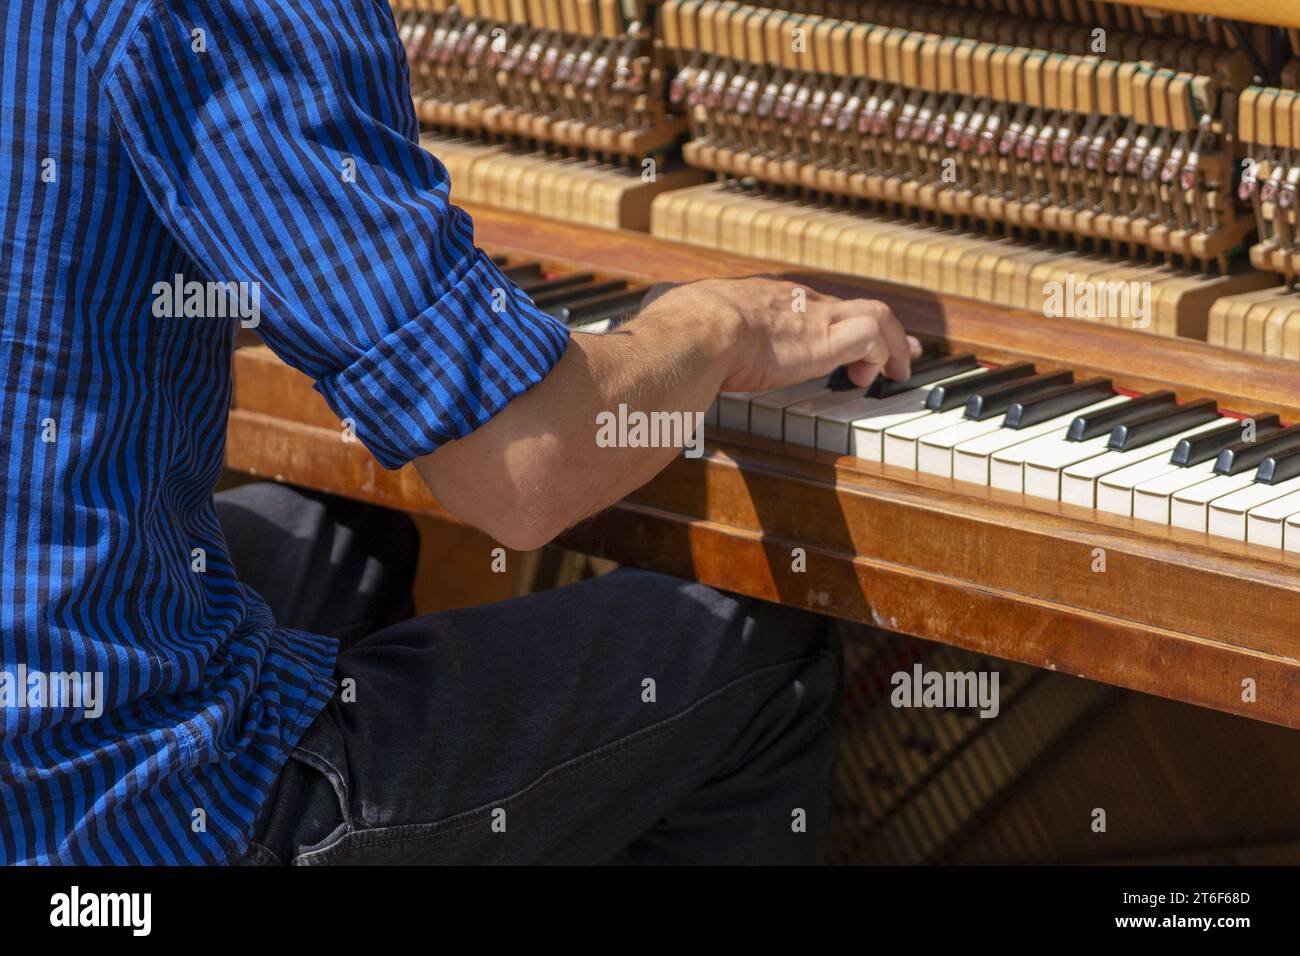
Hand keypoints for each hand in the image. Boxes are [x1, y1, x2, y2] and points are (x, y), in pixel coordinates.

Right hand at [643, 276, 920, 392]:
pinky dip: (882, 354)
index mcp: (759, 300)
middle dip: (879, 329)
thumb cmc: (676, 326)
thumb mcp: (669, 307)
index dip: (826, 322)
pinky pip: (871, 337)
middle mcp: (792, 303)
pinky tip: (880, 374)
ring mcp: (813, 320)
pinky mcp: (826, 343)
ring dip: (890, 344)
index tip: (838, 338)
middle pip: (848, 307)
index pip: (804, 305)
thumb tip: (644, 314)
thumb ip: (666, 311)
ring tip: (899, 370)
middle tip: (901, 350)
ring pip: (874, 315)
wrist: (694, 332)